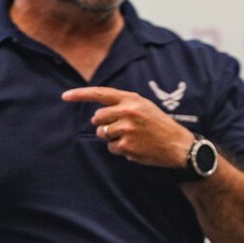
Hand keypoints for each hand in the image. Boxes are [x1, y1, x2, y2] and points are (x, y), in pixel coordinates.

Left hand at [62, 86, 194, 168]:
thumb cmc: (158, 125)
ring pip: (102, 133)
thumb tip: (95, 114)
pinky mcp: (126, 145)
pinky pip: (111, 147)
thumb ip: (121, 105)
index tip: (65, 96)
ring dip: (112, 138)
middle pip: (97, 118)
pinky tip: (136, 147)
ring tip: (132, 137)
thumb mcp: (143, 107)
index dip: (80, 94)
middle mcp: (128, 111)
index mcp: (132, 99)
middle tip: (124, 128)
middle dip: (104, 124)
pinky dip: (120, 149)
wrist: (178, 145)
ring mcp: (126, 129)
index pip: (100, 93)